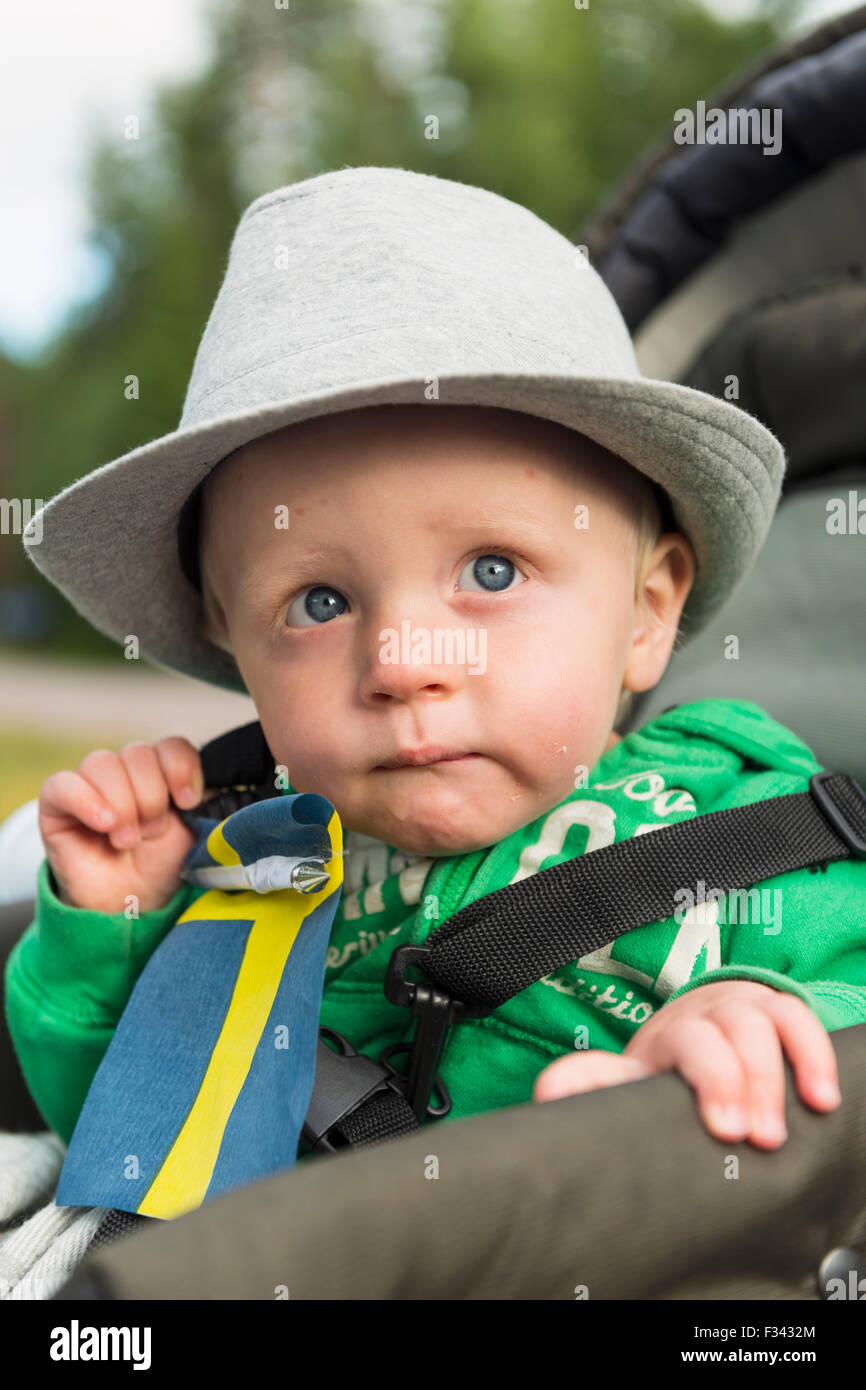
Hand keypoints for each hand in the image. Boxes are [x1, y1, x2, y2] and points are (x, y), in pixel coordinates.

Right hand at [39, 738, 213, 913]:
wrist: (127, 905)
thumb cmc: (160, 866)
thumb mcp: (193, 833)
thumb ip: (205, 804)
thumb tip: (219, 785)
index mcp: (160, 771)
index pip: (171, 746)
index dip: (181, 768)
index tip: (188, 802)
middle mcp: (125, 771)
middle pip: (138, 753)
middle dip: (151, 796)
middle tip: (152, 832)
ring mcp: (89, 783)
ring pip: (102, 763)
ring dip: (122, 803)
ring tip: (128, 840)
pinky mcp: (57, 804)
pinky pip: (62, 784)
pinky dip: (85, 800)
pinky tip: (103, 824)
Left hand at [532, 980, 841, 1148]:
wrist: (698, 1023)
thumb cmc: (664, 1067)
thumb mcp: (629, 1079)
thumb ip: (593, 1085)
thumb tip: (546, 1093)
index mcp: (662, 1039)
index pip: (684, 1047)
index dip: (707, 1081)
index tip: (721, 1129)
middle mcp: (701, 1017)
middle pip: (724, 1036)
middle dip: (741, 1084)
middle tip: (752, 1138)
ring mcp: (740, 1010)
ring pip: (761, 1026)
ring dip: (775, 1077)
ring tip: (782, 1132)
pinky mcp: (775, 1011)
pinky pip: (798, 1019)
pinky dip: (813, 1055)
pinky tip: (823, 1099)